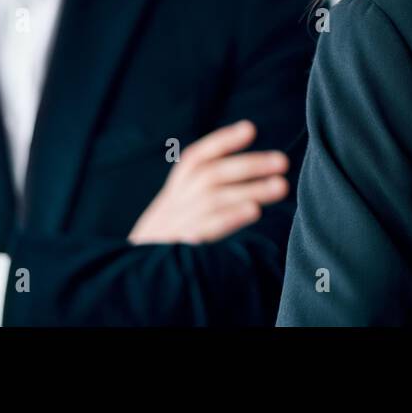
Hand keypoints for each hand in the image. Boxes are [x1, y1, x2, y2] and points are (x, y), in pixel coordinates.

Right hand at [129, 120, 289, 244]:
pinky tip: (253, 211)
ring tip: (281, 186)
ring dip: (250, 190)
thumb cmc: (163, 246)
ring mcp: (174, 228)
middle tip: (282, 161)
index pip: (194, 159)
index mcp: (172, 195)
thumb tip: (245, 174)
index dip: (221, 142)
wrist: (129, 284)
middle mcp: (172, 206)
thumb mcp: (174, 215)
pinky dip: (229, 218)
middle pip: (210, 175)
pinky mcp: (178, 251)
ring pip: (214, 199)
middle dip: (249, 165)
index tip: (250, 128)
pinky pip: (205, 230)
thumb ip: (200, 195)